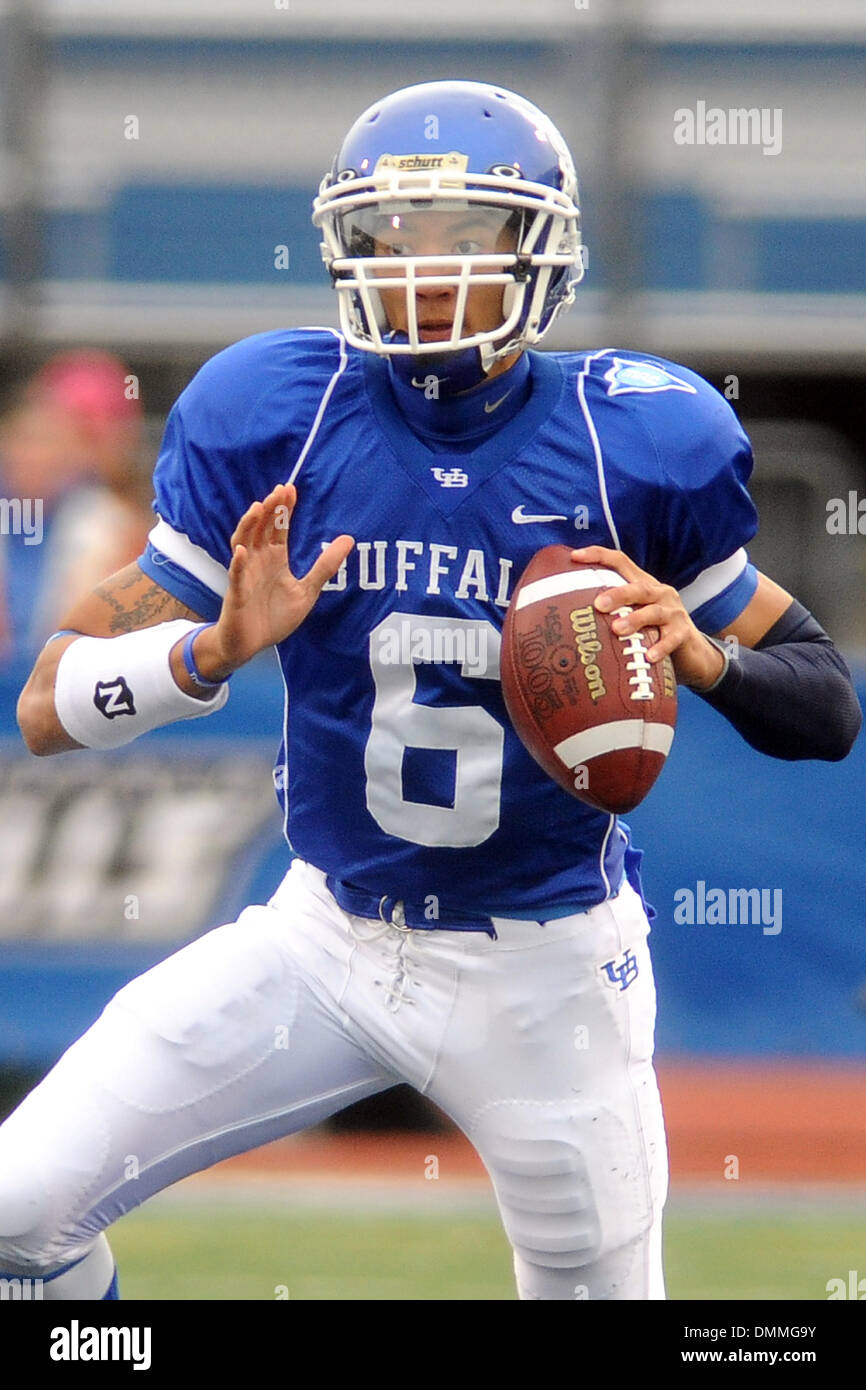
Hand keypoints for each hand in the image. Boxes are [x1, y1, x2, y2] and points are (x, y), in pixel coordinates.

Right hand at [192, 484, 352, 680]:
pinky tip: (242, 551)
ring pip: (243, 544)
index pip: (278, 527)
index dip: (284, 508)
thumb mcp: (307, 590)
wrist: (250, 644)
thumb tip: (349, 539)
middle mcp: (257, 561)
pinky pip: (236, 576)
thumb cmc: (274, 616)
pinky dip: (239, 563)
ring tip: (258, 508)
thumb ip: (325, 566)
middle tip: (280, 490)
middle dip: (270, 509)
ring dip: (249, 526)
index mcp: (274, 558)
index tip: (291, 489)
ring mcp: (245, 575)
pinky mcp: (236, 594)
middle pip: (261, 528)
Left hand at [570, 545, 724, 690]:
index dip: (598, 555)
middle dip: (618, 594)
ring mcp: (673, 612)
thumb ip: (610, 612)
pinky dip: (660, 647)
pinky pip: (671, 639)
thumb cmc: (652, 633)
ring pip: (654, 611)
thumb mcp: (632, 617)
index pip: (621, 561)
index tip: (574, 556)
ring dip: (635, 619)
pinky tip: (649, 657)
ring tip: (618, 630)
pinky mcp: (683, 633)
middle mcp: (659, 593)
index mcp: (643, 584)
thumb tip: (567, 618)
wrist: (692, 654)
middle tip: (598, 604)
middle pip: (638, 587)